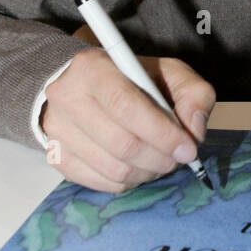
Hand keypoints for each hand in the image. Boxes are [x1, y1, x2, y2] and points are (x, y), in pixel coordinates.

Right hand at [40, 48, 215, 192]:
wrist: (87, 86)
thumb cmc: (132, 79)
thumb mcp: (169, 72)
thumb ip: (193, 94)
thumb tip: (194, 131)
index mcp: (92, 68)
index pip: (126, 107)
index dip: (162, 133)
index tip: (187, 148)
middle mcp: (67, 97)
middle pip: (121, 144)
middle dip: (160, 157)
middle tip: (178, 157)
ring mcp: (57, 129)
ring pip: (114, 168)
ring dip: (147, 171)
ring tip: (160, 161)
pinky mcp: (56, 156)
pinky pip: (102, 182)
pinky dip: (129, 181)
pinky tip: (139, 166)